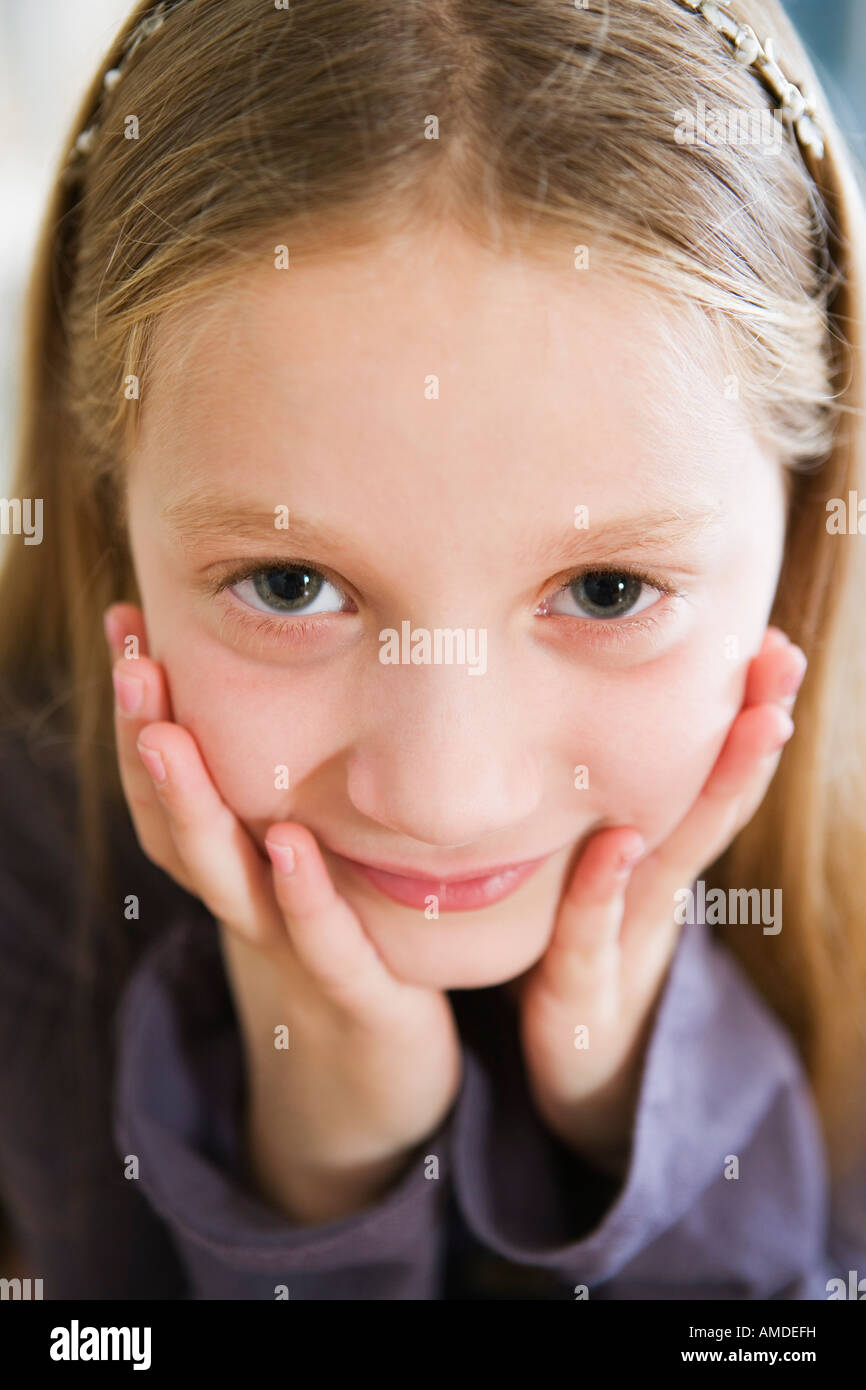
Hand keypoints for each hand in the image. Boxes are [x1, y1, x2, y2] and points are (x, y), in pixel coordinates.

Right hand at [103, 602, 461, 1221]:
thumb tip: (289, 678)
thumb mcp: (303, 866)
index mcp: (236, 867)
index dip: (143, 711)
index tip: (127, 622)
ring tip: (164, 730)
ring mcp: (292, 953)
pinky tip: (289, 841)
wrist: (374, 1087)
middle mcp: (248, 906)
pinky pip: (321, 945)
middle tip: (127, 657)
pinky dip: (300, 897)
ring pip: (227, 880)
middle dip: (148, 740)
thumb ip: (285, 790)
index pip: (172, 785)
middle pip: (179, 822)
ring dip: (193, 806)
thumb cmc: (340, 953)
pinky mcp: (355, 998)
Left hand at [511, 626, 807, 1177]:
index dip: (740, 717)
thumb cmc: (587, 974)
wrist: (573, 1087)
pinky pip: (590, 935)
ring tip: (759, 723)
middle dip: (751, 732)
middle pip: (710, 805)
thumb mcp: (601, 894)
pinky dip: (604, 889)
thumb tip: (606, 748)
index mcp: (653, 867)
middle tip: (784, 658)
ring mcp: (625, 944)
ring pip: (675, 859)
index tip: (769, 644)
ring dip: (719, 791)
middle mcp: (650, 897)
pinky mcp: (579, 995)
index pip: (704, 781)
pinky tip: (620, 841)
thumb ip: (608, 830)